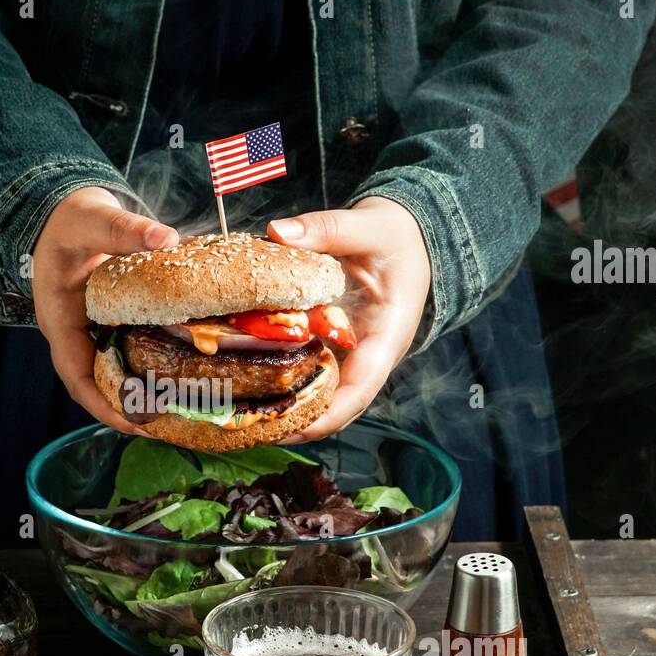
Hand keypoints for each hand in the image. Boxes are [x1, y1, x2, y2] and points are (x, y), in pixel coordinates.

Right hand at [32, 187, 178, 431]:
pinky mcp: (111, 325)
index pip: (77, 377)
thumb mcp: (92, 219)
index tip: (135, 421)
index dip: (104, 405)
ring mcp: (93, 333)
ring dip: (143, 395)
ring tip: (182, 412)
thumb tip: (164, 238)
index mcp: (61, 321)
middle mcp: (76, 335)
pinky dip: (152, 369)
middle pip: (99, 387)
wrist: (64, 210)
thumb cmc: (70, 219)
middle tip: (170, 426)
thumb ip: (123, 228)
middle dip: (130, 411)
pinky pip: (130, 355)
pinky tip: (183, 376)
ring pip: (116, 375)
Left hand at [267, 196, 431, 440]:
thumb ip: (326, 230)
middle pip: (338, 404)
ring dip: (289, 409)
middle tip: (251, 429)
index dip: (329, 414)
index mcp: (388, 335)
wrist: (412, 234)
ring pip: (324, 393)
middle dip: (299, 423)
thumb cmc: (396, 234)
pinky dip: (286, 381)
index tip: (295, 429)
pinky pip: (314, 371)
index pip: (361, 387)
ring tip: (243, 417)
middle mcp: (371, 354)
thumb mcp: (367, 226)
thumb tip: (279, 232)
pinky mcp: (338, 345)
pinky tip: (251, 383)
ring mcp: (354, 353)